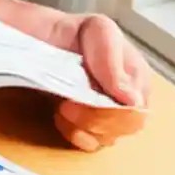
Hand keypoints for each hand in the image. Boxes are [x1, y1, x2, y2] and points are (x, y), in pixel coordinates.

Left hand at [46, 13, 152, 150]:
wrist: (37, 38)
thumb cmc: (69, 32)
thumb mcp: (95, 30)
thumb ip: (111, 59)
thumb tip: (130, 99)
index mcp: (137, 75)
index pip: (137, 111)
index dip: (110, 112)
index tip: (76, 100)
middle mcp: (129, 97)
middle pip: (126, 128)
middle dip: (94, 121)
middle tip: (65, 106)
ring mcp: (110, 112)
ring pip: (109, 138)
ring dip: (83, 128)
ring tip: (61, 107)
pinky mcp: (90, 124)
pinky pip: (92, 144)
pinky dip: (75, 135)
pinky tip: (60, 118)